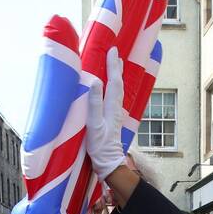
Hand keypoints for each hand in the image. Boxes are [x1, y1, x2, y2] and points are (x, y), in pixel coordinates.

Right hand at [84, 47, 125, 179]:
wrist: (108, 163)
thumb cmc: (99, 146)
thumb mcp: (94, 125)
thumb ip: (94, 103)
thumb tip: (95, 81)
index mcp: (111, 107)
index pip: (113, 81)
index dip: (112, 65)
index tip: (111, 50)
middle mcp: (116, 108)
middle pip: (118, 84)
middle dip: (116, 68)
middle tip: (115, 53)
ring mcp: (115, 114)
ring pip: (118, 90)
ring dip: (117, 76)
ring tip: (116, 65)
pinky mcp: (112, 120)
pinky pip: (114, 97)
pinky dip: (114, 87)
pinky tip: (111, 89)